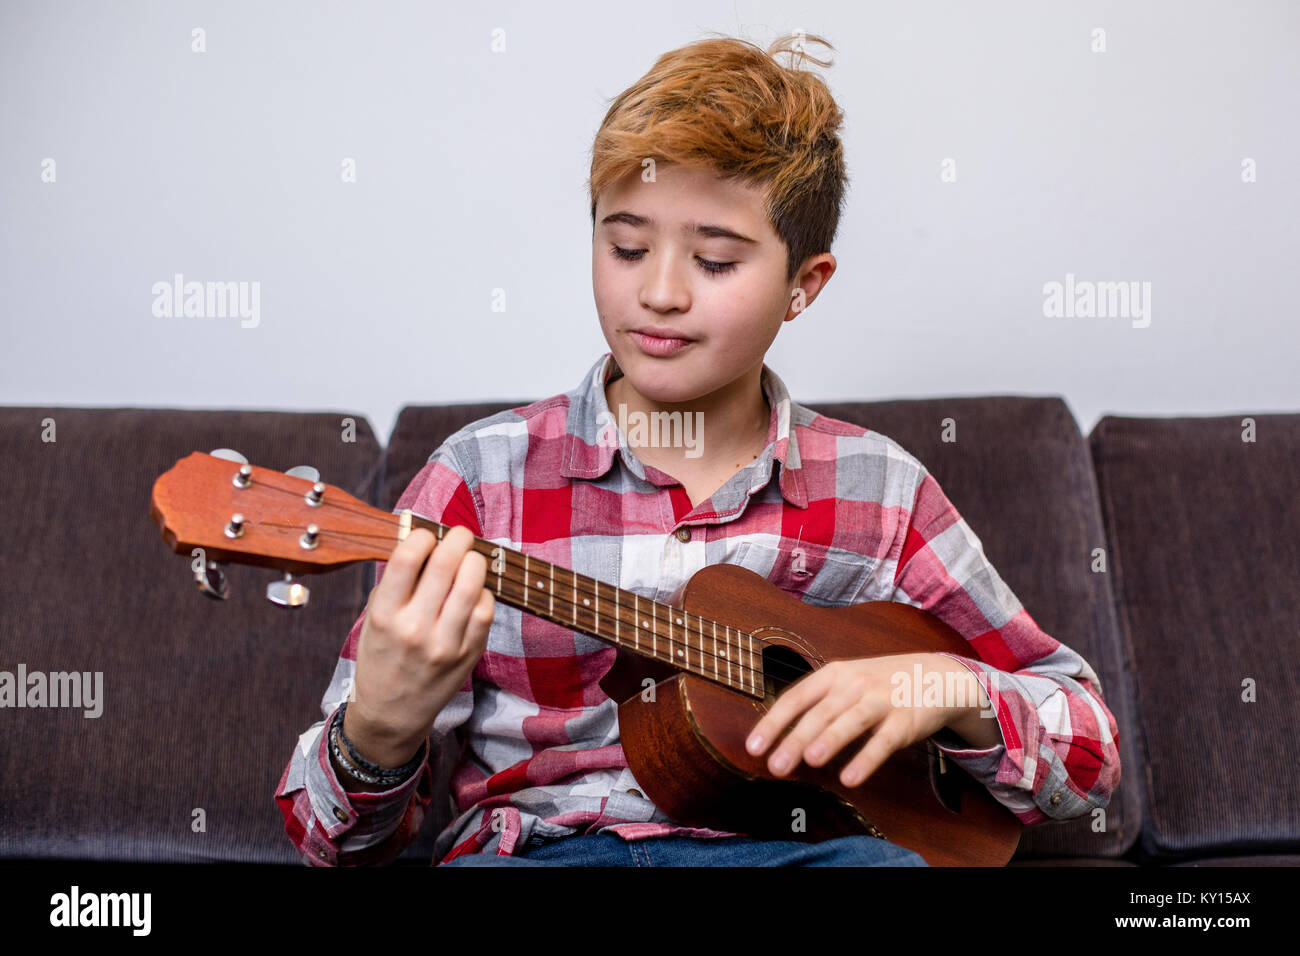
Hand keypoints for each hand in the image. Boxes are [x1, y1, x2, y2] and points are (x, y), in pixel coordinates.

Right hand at [344, 526, 494, 766]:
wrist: (390, 714)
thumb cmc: (381, 658)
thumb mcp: (374, 619)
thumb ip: (397, 583)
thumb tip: (424, 542)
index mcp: (384, 614)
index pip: (408, 558)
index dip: (423, 535)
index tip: (427, 535)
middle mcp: (415, 628)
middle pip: (446, 565)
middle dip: (457, 539)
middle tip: (459, 535)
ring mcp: (445, 643)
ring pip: (471, 585)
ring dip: (474, 561)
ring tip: (470, 558)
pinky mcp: (468, 655)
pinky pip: (485, 610)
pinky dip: (483, 592)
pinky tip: (475, 591)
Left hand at [743, 652, 988, 788]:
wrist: (934, 675)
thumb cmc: (878, 684)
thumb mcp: (845, 682)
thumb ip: (816, 705)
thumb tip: (777, 737)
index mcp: (832, 675)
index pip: (795, 698)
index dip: (773, 723)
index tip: (753, 748)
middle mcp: (854, 684)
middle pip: (819, 713)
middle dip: (795, 739)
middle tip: (774, 767)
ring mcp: (880, 700)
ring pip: (851, 721)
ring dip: (830, 740)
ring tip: (810, 761)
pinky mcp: (905, 721)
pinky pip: (883, 742)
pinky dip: (866, 759)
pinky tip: (850, 778)